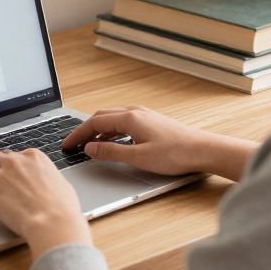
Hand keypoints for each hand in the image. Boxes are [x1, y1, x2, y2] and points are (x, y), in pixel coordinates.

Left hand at [0, 149, 91, 259]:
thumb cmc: (62, 209)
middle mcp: (15, 162)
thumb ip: (48, 177)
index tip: (5, 168)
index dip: (7, 162)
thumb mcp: (61, 184)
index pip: (14, 154)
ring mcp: (0, 176)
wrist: (53, 222)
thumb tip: (46, 181)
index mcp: (34, 157)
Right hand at [62, 106, 258, 181]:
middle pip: (101, 117)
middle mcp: (135, 112)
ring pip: (113, 119)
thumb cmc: (175, 154)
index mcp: (129, 118)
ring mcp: (144, 115)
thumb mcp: (138, 157)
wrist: (204, 150)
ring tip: (88, 145)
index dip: (77, 134)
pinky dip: (111, 132)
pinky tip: (112, 143)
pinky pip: (123, 123)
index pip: (94, 122)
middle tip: (73, 144)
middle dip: (84, 130)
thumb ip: (111, 152)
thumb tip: (90, 149)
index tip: (67, 145)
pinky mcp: (151, 122)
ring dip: (98, 131)